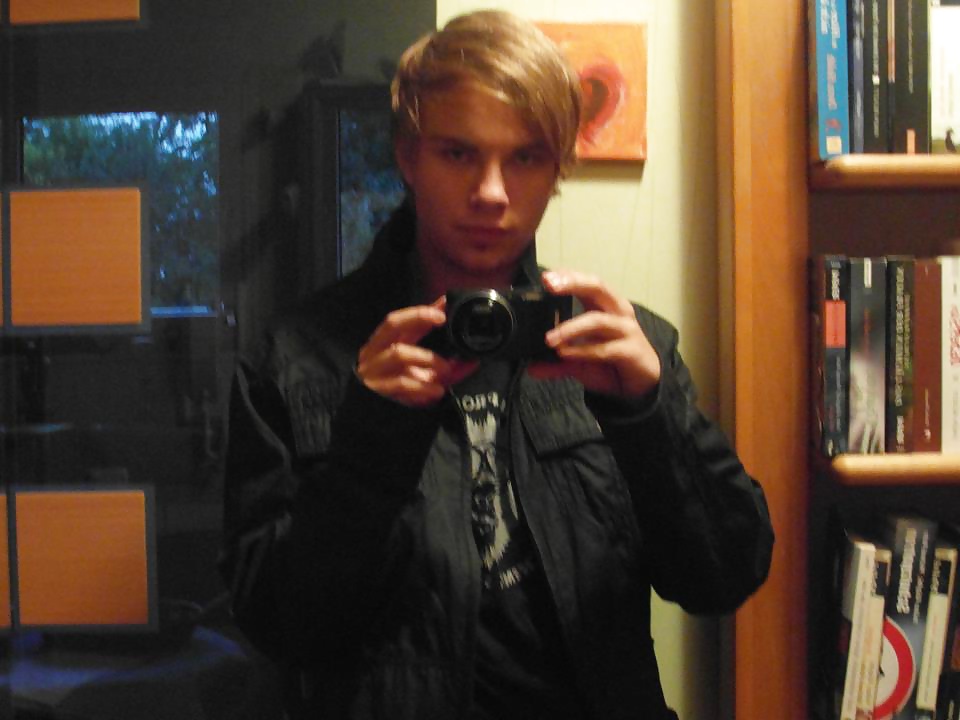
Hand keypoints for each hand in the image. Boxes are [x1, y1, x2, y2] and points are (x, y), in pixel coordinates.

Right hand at [357, 299, 477, 406]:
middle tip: (441, 319)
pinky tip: (436, 391)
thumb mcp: (422, 376)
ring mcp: (375, 369)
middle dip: (417, 316)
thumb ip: (446, 367)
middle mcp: (376, 352)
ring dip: (427, 357)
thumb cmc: (397, 390)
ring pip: (398, 353)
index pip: (402, 319)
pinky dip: (422, 386)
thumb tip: (473, 361)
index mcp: (385, 344)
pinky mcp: (377, 390)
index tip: (444, 305)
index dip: (421, 310)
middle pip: (392, 324)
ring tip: (446, 369)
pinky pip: (401, 382)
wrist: (368, 419)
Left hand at [527, 270, 660, 397]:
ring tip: (550, 339)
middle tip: (550, 285)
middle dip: (573, 283)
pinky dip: (583, 350)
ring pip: (597, 320)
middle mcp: (617, 311)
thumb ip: (555, 362)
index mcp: (605, 305)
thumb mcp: (578, 362)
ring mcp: (626, 330)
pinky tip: (566, 354)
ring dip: (570, 328)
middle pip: (597, 287)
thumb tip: (531, 367)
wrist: (639, 385)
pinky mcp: (631, 350)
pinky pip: (604, 348)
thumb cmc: (611, 362)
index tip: (546, 277)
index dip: (568, 276)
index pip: (587, 282)